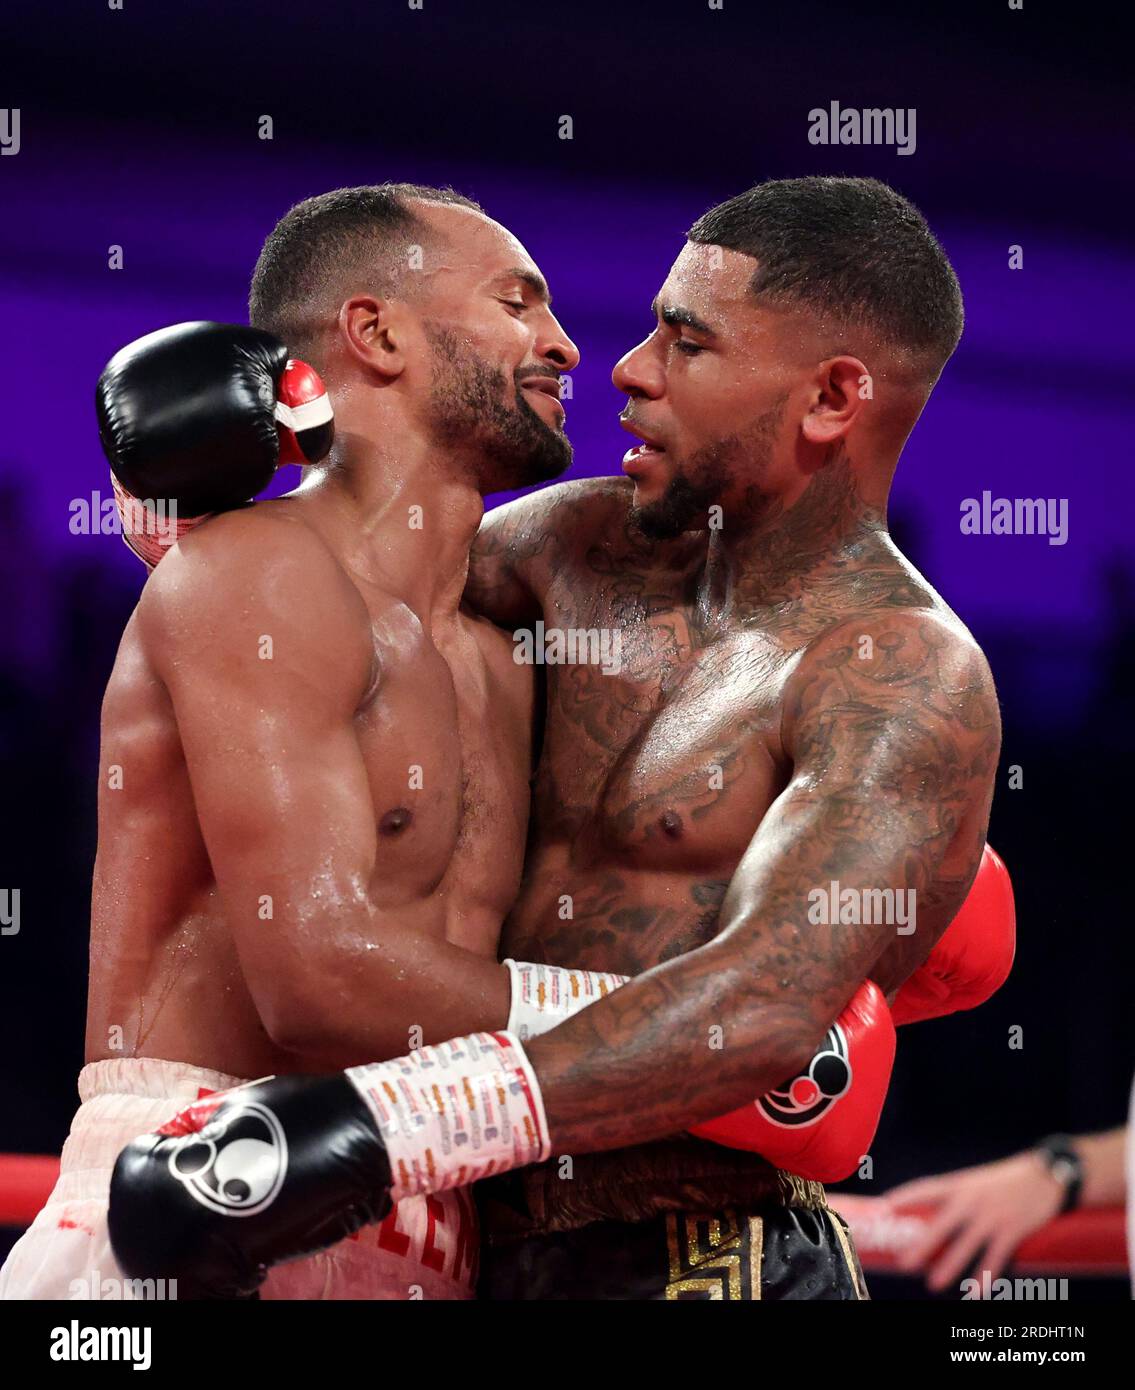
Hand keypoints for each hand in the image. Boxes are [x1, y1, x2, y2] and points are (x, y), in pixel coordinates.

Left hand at [887, 1150, 1064, 1289]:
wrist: (1044, 1176)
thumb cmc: (1006, 1180)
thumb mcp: (976, 1182)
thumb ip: (957, 1199)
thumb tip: (935, 1221)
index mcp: (960, 1184)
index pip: (925, 1189)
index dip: (904, 1197)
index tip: (884, 1207)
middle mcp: (972, 1200)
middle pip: (941, 1225)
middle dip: (921, 1244)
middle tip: (903, 1262)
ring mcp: (991, 1216)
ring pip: (965, 1245)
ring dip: (949, 1266)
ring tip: (932, 1283)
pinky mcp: (1011, 1230)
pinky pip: (995, 1258)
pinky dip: (985, 1276)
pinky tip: (977, 1292)